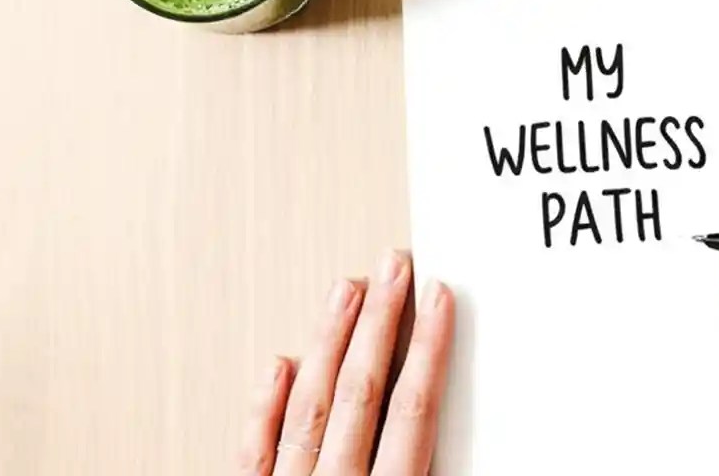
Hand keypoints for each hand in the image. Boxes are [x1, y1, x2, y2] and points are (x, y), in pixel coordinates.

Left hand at [238, 252, 454, 475]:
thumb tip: (463, 443)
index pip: (413, 409)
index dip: (429, 347)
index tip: (437, 301)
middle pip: (361, 389)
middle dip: (380, 320)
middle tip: (393, 269)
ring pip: (310, 404)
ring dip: (330, 340)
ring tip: (346, 290)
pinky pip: (255, 450)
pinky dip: (266, 405)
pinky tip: (281, 365)